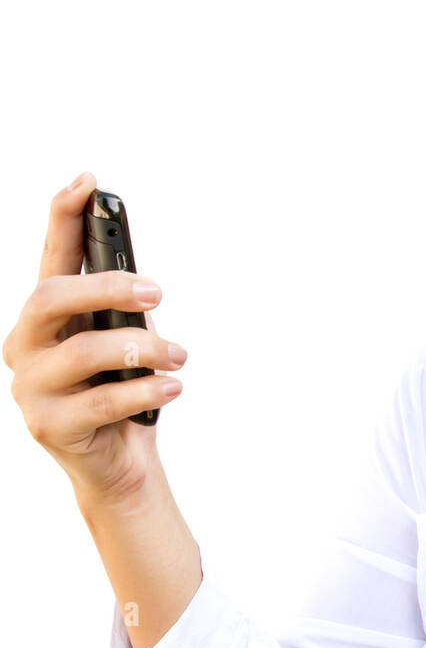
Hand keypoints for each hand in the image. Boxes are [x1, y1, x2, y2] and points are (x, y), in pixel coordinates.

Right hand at [3, 172, 187, 501]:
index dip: (63, 216)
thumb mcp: (122, 343)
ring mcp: (30, 388)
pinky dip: (145, 390)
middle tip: (157, 292)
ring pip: (83, 351)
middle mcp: (25, 346)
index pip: (49, 258)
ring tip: (178, 356)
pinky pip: (101, 401)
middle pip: (52, 296)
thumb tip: (142, 281)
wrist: (119, 465)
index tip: (88, 181)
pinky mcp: (49, 427)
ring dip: (142, 349)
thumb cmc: (122, 393)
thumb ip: (120, 309)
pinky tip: (172, 386)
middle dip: (108, 286)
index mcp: (43, 318)